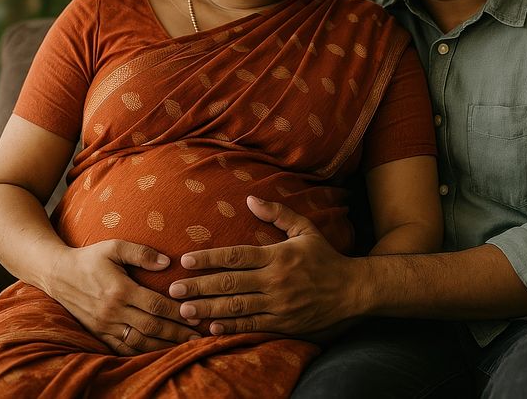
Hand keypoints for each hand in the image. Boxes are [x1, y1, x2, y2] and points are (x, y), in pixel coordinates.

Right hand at [46, 240, 201, 353]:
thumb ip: (141, 253)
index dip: (178, 311)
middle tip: (196, 335)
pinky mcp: (98, 333)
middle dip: (176, 332)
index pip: (155, 305)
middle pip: (151, 326)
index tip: (195, 314)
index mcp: (119, 289)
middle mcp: (112, 311)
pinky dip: (141, 353)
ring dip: (163, 345)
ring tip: (183, 346)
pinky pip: (122, 349)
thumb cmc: (90, 257)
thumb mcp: (114, 246)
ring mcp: (104, 325)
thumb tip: (167, 263)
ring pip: (139, 341)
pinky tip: (158, 352)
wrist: (57, 274)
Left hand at [167, 196, 358, 335]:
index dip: (209, 258)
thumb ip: (278, 214)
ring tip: (184, 310)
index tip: (185, 260)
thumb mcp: (305, 230)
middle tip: (174, 290)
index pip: (236, 256)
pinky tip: (212, 327)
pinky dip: (231, 327)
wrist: (352, 291)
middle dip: (199, 287)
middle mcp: (275, 281)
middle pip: (230, 284)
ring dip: (208, 309)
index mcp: (278, 256)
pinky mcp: (284, 323)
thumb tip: (251, 199)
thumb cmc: (325, 258)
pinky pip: (253, 326)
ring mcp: (279, 304)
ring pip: (237, 307)